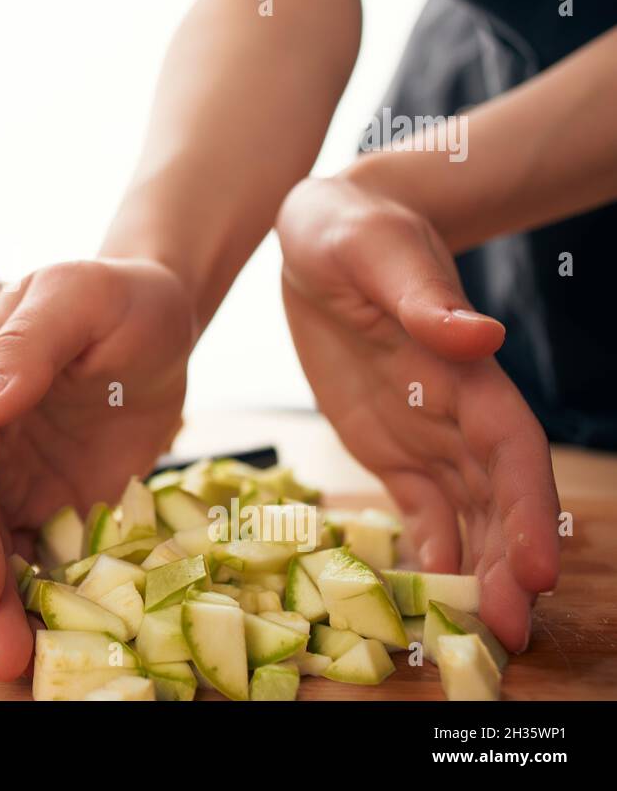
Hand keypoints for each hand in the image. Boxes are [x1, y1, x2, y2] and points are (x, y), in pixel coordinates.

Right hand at [0, 259, 193, 679]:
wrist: (160, 314)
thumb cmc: (120, 292)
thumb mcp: (78, 297)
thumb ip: (27, 346)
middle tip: (3, 655)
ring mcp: (10, 473)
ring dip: (0, 607)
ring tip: (20, 665)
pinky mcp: (49, 501)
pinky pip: (37, 556)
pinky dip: (40, 598)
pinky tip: (56, 637)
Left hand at [276, 177, 560, 650]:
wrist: (324, 234)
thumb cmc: (354, 231)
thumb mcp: (379, 254)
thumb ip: (425, 299)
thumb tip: (478, 336)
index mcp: (466, 370)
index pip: (512, 451)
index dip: (530, 509)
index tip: (541, 567)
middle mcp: (456, 412)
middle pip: (496, 500)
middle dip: (508, 563)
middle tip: (508, 634)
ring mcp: (424, 432)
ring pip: (464, 514)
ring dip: (476, 571)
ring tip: (482, 635)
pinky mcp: (388, 443)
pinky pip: (417, 507)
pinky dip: (429, 551)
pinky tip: (433, 594)